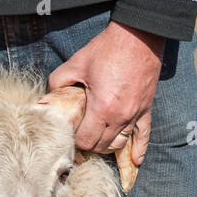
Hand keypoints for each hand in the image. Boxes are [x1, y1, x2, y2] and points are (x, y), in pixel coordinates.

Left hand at [47, 20, 164, 167]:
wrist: (139, 36)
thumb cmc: (107, 48)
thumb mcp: (76, 62)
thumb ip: (59, 81)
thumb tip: (50, 95)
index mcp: (101, 107)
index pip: (85, 140)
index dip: (74, 141)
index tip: (69, 136)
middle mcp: (120, 116)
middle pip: (101, 146)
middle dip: (89, 145)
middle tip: (80, 139)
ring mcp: (135, 114)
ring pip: (119, 143)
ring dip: (107, 146)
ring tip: (98, 142)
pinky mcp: (146, 108)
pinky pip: (144, 136)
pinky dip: (139, 150)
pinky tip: (135, 161)